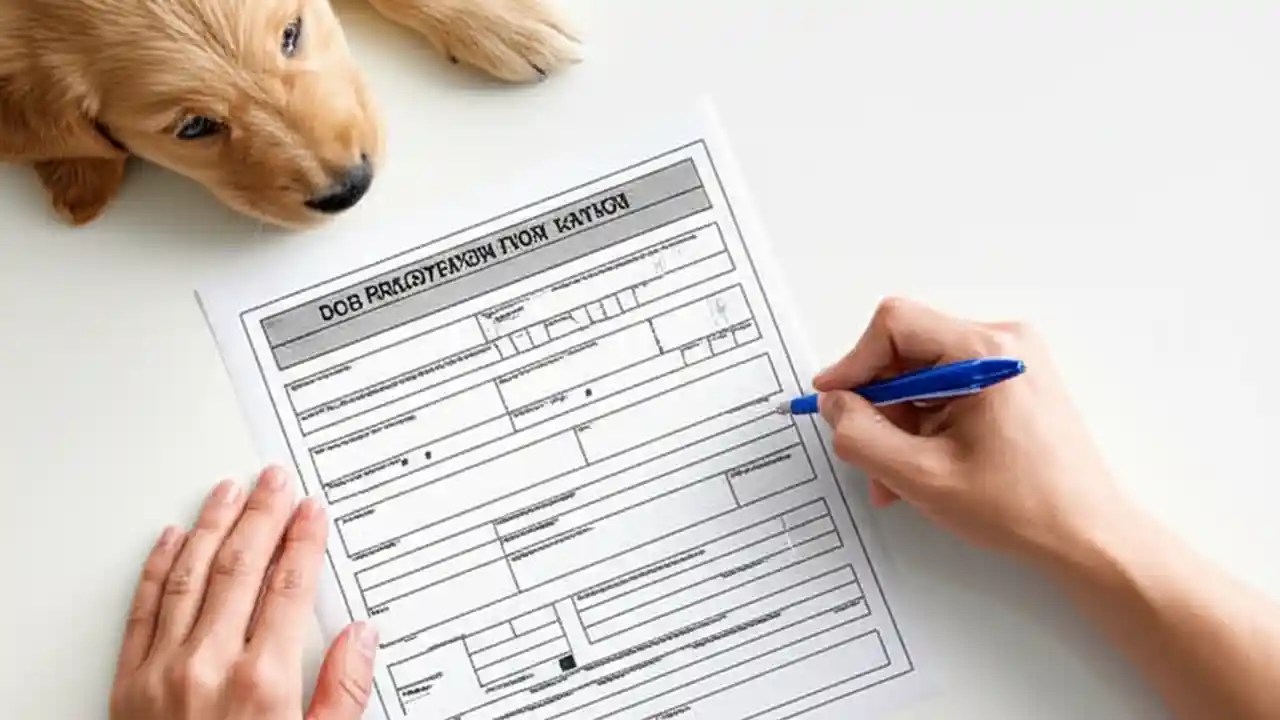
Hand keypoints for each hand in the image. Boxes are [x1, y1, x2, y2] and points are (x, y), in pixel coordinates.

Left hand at [109, 466, 377, 719]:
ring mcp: (162, 672)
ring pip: (190, 575)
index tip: (312, 512)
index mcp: (263, 683)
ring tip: (226, 492)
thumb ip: (343, 692)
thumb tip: (362, 636)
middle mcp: (209, 666)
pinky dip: (157, 567)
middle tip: (273, 481)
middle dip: (261, 514)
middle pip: (240, 567)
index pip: (289, 586)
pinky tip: (171, 540)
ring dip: (210, 525)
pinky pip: (143, 609)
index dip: (304, 540)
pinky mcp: (127, 685)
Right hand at [813, 298, 1132, 569]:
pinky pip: (949, 390)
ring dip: (901, 424)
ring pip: (924, 376)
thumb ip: (862, 436)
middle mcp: (1004, 344)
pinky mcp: (1013, 383)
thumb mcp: (921, 476)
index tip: (833, 400)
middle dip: (879, 406)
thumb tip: (834, 405)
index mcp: (987, 352)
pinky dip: (926, 426)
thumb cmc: (1022, 507)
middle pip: (908, 351)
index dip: (854, 362)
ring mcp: (1012, 362)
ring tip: (898, 478)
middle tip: (870, 456)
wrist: (1088, 535)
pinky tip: (924, 467)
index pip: (896, 324)